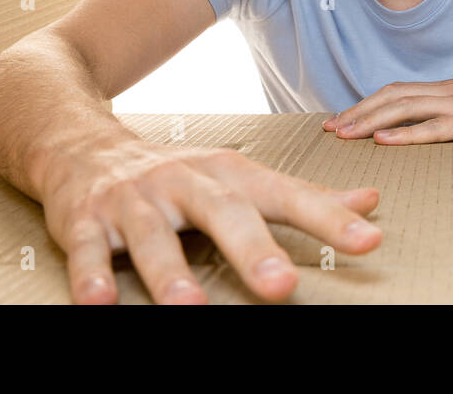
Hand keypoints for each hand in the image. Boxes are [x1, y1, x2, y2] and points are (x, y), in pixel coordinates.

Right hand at [39, 138, 382, 303]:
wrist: (83, 144)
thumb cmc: (177, 175)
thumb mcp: (240, 177)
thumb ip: (302, 196)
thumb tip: (370, 201)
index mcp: (229, 174)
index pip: (287, 197)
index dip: (329, 217)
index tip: (368, 239)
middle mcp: (185, 182)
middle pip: (223, 212)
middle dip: (252, 248)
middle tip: (281, 285)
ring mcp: (134, 200)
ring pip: (153, 235)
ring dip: (171, 272)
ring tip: (190, 307)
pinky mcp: (85, 218)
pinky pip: (88, 247)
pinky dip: (92, 274)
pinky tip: (100, 303)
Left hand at [321, 74, 452, 143]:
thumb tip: (444, 129)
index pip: (401, 91)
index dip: (369, 103)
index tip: (344, 117)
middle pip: (394, 96)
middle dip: (359, 111)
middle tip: (330, 128)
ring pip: (407, 108)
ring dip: (371, 120)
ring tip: (345, 134)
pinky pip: (436, 128)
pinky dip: (407, 134)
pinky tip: (385, 141)